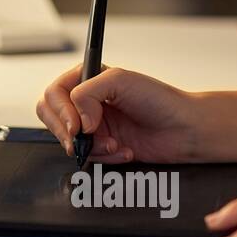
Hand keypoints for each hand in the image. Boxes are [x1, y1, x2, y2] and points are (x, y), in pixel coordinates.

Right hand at [35, 65, 201, 163]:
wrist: (185, 130)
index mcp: (87, 79)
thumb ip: (87, 93)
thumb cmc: (161, 100)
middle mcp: (87, 102)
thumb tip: (76, 120)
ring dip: (92, 146)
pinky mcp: (103, 146)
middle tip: (83, 137)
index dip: (60, 111)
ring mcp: (93, 125)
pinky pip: (88, 157)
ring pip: (69, 141)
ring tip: (114, 143)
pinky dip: (104, 157)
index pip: (53, 93)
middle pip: (51, 117)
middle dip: (67, 132)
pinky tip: (124, 150)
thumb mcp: (120, 81)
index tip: (76, 124)